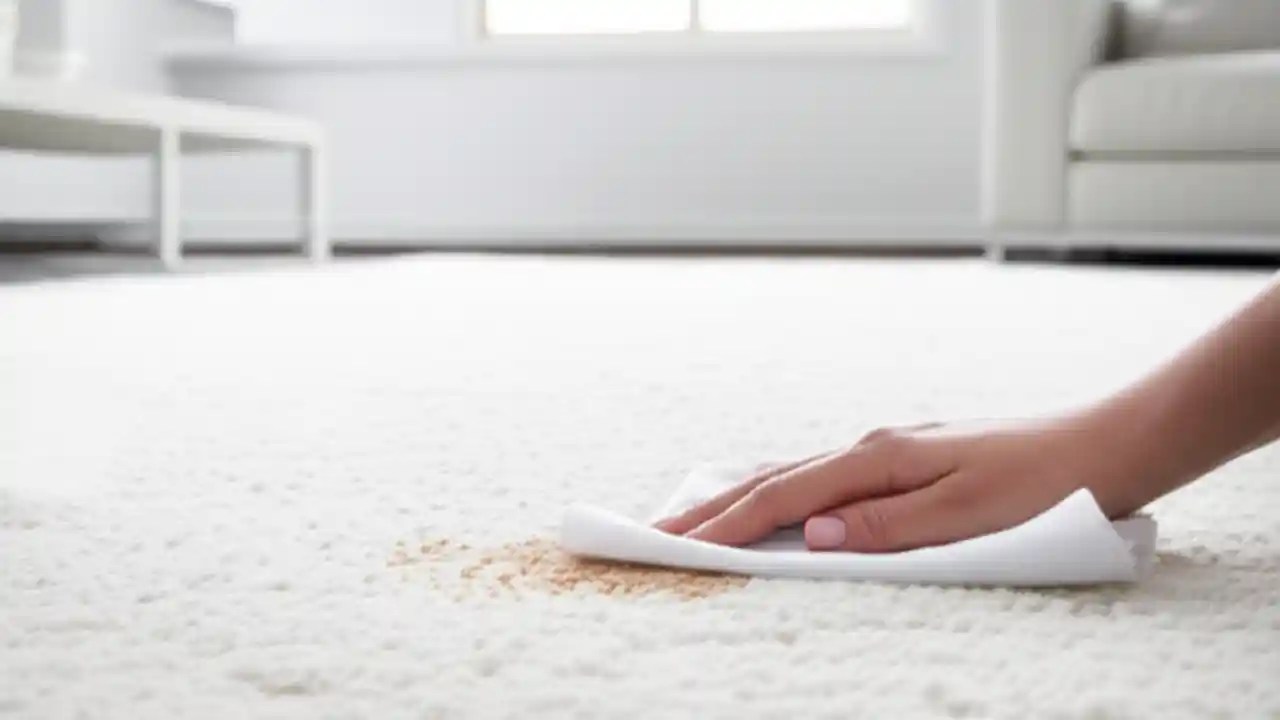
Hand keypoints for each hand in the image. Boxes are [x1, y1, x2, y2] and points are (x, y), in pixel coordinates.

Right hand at [654, 412, 1154, 552]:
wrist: (1103, 445)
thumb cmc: (1042, 484)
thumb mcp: (967, 516)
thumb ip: (885, 526)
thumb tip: (809, 534)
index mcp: (879, 459)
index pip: (784, 497)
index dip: (728, 524)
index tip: (676, 546)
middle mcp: (873, 448)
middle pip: (773, 478)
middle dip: (712, 508)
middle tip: (657, 532)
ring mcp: (886, 450)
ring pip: (792, 473)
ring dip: (738, 496)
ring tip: (694, 515)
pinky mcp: (902, 460)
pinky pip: (820, 476)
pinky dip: (778, 489)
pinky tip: (772, 497)